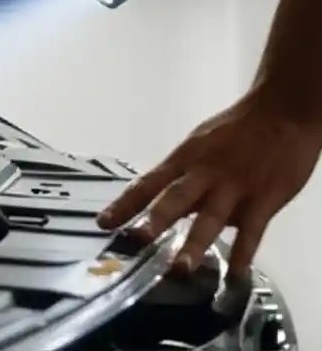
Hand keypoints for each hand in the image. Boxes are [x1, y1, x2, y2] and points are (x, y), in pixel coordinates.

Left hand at [97, 86, 321, 276]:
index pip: (148, 183)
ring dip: (194, 245)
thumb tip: (173, 209)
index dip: (125, 204)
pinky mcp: (265, 198)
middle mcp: (204, 174)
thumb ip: (185, 176)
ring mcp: (235, 187)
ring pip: (210, 219)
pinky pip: (252, 231)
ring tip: (179, 269)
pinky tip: (234, 275)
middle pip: (175, 199)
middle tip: (135, 242)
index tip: (104, 223)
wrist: (282, 111)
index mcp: (185, 158)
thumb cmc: (238, 129)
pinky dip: (243, 253)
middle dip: (154, 221)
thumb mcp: (200, 144)